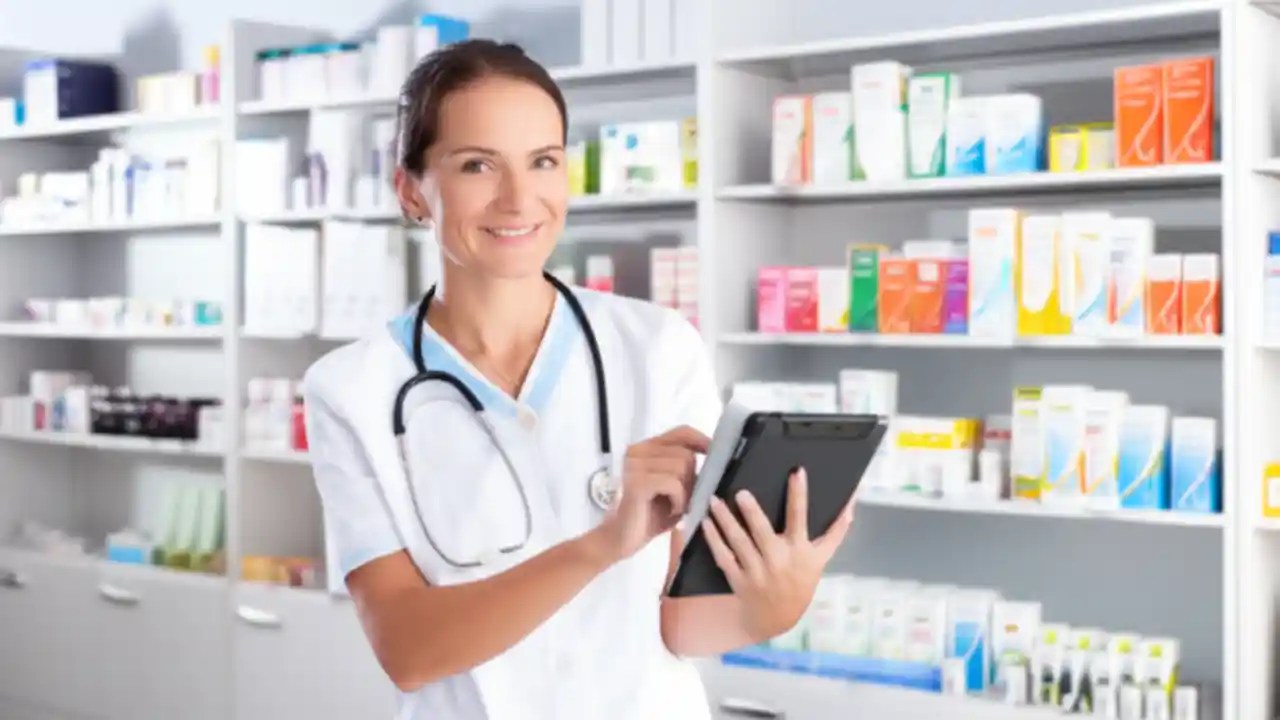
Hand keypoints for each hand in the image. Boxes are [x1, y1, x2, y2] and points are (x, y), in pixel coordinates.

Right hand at [587, 426, 708, 563]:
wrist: (622, 540)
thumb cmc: (651, 515)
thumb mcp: (676, 488)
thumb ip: (688, 470)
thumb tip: (718, 460)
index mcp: (646, 448)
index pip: (682, 432)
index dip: (703, 441)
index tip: (715, 457)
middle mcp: (637, 450)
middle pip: (686, 453)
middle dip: (692, 480)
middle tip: (682, 500)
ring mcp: (635, 465)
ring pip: (682, 467)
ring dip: (686, 492)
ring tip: (674, 506)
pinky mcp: (637, 482)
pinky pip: (673, 483)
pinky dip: (679, 500)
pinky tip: (671, 511)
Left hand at [701, 467, 854, 640]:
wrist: (778, 619)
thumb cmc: (801, 581)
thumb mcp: (821, 559)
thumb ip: (836, 532)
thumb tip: (852, 504)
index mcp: (800, 551)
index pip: (801, 518)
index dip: (800, 495)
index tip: (797, 472)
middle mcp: (778, 560)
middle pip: (762, 532)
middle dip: (752, 512)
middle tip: (740, 492)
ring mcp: (757, 572)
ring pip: (738, 542)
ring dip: (725, 520)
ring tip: (714, 501)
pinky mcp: (738, 580)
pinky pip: (723, 556)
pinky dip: (713, 539)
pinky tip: (705, 523)